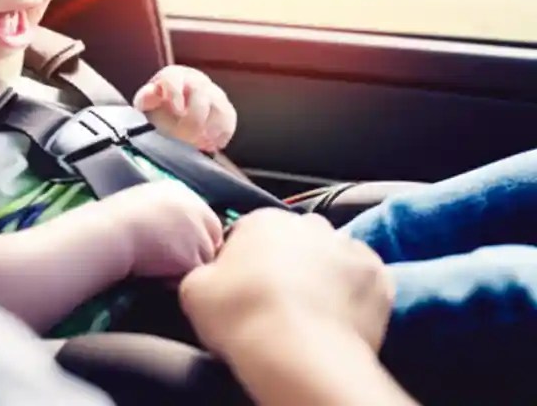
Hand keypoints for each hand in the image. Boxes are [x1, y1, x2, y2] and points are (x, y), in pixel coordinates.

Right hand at [104, 181, 222, 278]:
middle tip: (167, 259)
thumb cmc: (113, 221)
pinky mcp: (194, 256)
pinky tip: (158, 273)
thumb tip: (175, 229)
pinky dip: (178, 278)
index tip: (173, 246)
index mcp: (181, 191)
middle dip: (195, 251)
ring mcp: (198, 231)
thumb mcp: (142, 201)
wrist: (108, 234)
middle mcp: (196, 207)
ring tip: (158, 265)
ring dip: (186, 266)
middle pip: (210, 238)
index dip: (192, 236)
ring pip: (204, 259)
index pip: (204, 218)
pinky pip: (193, 275)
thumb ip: (166, 210)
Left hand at [133, 66, 235, 151]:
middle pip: (201, 93)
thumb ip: (146, 98)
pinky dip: (222, 134)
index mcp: (174, 76)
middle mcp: (197, 80)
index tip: (176, 111)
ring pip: (220, 107)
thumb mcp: (146, 103)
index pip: (175, 78)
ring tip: (199, 144)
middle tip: (186, 137)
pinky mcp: (226, 109)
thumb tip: (152, 92)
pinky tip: (211, 146)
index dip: (176, 93)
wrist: (175, 110)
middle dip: (194, 118)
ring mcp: (214, 94)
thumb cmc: (158, 106)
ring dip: (210, 129)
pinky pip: (230, 119)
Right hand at [179, 210, 394, 360]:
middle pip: (296, 240)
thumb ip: (203, 272)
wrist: (297, 352)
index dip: (243, 260)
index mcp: (263, 220)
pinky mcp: (379, 278)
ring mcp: (349, 248)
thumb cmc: (239, 315)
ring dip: (323, 275)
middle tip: (276, 298)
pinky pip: (363, 282)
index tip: (240, 286)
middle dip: (289, 261)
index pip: (250, 232)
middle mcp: (309, 225)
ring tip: (310, 311)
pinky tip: (337, 318)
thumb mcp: (194, 289)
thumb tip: (210, 276)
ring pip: (333, 257)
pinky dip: (353, 296)